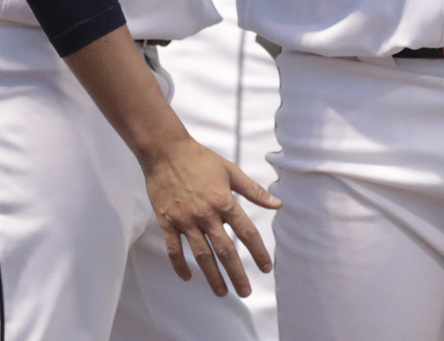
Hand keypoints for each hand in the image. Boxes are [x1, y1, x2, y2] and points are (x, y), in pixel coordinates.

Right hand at [140, 135, 281, 297]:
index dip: (258, 252)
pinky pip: (174, 249)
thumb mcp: (231, 171)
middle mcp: (206, 214)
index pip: (246, 232)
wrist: (165, 151)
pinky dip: (180, 265)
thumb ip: (254, 191)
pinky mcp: (167, 222)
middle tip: (245, 292)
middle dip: (237, 274)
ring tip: (221, 292)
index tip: (266, 268)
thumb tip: (278, 204)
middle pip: (225, 250)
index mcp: (224, 201)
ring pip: (201, 255)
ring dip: (212, 276)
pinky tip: (188, 278)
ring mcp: (185, 220)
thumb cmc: (201, 159)